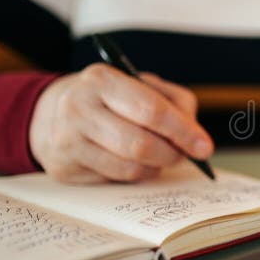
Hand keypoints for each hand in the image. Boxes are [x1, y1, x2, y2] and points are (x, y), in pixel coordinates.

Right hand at [29, 63, 213, 182]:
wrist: (55, 113)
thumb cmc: (113, 99)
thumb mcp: (143, 86)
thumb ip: (176, 103)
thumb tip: (195, 138)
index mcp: (102, 79)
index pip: (152, 110)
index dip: (183, 132)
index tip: (204, 147)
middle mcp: (77, 107)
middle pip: (140, 144)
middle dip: (171, 154)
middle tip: (184, 156)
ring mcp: (66, 140)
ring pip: (129, 167)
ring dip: (155, 167)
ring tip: (159, 157)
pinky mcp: (63, 168)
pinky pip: (115, 180)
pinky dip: (136, 175)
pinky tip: (135, 163)